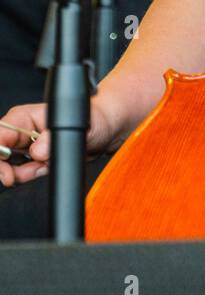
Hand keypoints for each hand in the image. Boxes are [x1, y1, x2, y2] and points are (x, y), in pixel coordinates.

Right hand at [0, 98, 117, 187]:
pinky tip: (45, 169)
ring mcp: (25, 146)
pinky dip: (31, 176)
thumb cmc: (93, 119)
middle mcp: (21, 131)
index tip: (8, 173)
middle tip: (22, 176)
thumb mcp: (77, 127)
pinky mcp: (32, 159)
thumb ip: (54, 139)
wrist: (105, 131)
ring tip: (44, 167)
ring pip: (8, 166)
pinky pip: (22, 173)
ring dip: (23, 174)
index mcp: (25, 117)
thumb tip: (37, 152)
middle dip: (8, 170)